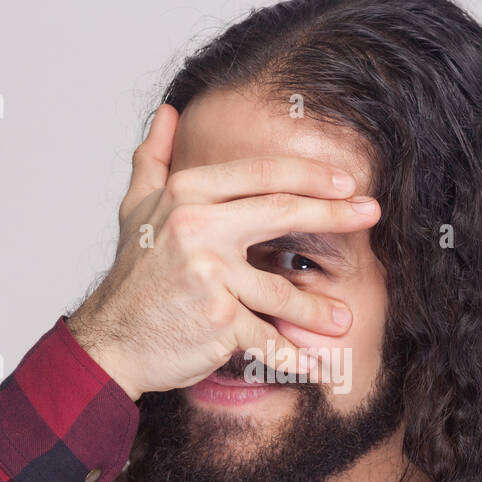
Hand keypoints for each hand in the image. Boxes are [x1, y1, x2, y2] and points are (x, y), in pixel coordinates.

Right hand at [67, 103, 378, 400]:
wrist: (110, 341)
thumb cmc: (132, 279)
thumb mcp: (137, 210)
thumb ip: (153, 158)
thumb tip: (168, 114)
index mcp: (185, 195)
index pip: (260, 175)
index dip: (309, 176)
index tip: (346, 182)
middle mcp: (197, 228)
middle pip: (282, 211)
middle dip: (335, 212)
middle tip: (371, 214)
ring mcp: (209, 275)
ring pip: (281, 288)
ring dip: (318, 309)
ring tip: (343, 320)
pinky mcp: (219, 320)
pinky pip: (268, 338)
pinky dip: (293, 358)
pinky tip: (317, 368)